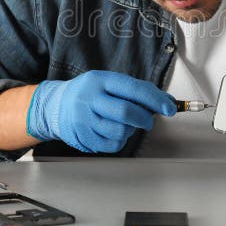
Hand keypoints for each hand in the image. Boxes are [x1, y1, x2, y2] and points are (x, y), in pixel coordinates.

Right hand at [25, 70, 175, 152]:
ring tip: (125, 124)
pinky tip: (114, 132)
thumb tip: (166, 102)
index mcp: (100, 80)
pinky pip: (112, 145)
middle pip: (126, 113)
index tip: (169, 108)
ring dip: (131, 130)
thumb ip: (136, 90)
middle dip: (145, 119)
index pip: (133, 89)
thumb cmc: (90, 92)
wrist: (56, 105)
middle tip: (148, 120)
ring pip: (120, 131)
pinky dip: (120, 140)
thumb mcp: (109, 82)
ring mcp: (84, 120)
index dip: (154, 99)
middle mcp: (90, 99)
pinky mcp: (82, 137)